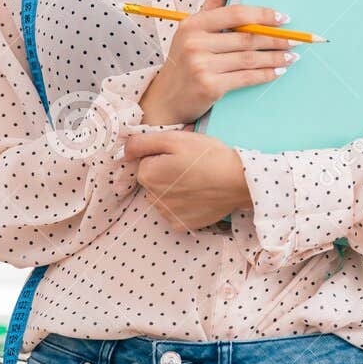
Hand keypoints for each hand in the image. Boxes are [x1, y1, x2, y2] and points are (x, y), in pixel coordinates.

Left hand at [123, 130, 251, 230]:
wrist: (238, 181)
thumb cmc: (208, 156)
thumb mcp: (175, 139)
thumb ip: (143, 142)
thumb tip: (124, 151)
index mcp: (148, 174)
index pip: (145, 161)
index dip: (162, 155)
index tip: (180, 155)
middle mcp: (152, 197)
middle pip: (152, 180)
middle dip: (165, 172)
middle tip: (189, 166)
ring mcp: (166, 214)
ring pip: (161, 196)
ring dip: (172, 188)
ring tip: (195, 180)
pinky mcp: (180, 224)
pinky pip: (173, 211)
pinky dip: (182, 204)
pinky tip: (197, 195)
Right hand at [138, 0, 295, 125]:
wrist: (167, 98)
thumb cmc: (185, 58)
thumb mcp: (194, 25)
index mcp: (193, 23)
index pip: (236, 13)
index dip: (263, 14)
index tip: (283, 18)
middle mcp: (195, 42)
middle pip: (247, 37)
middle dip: (276, 39)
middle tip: (296, 39)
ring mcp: (201, 65)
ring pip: (249, 58)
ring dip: (275, 57)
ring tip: (292, 56)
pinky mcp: (210, 87)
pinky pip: (246, 77)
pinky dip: (266, 75)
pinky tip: (278, 71)